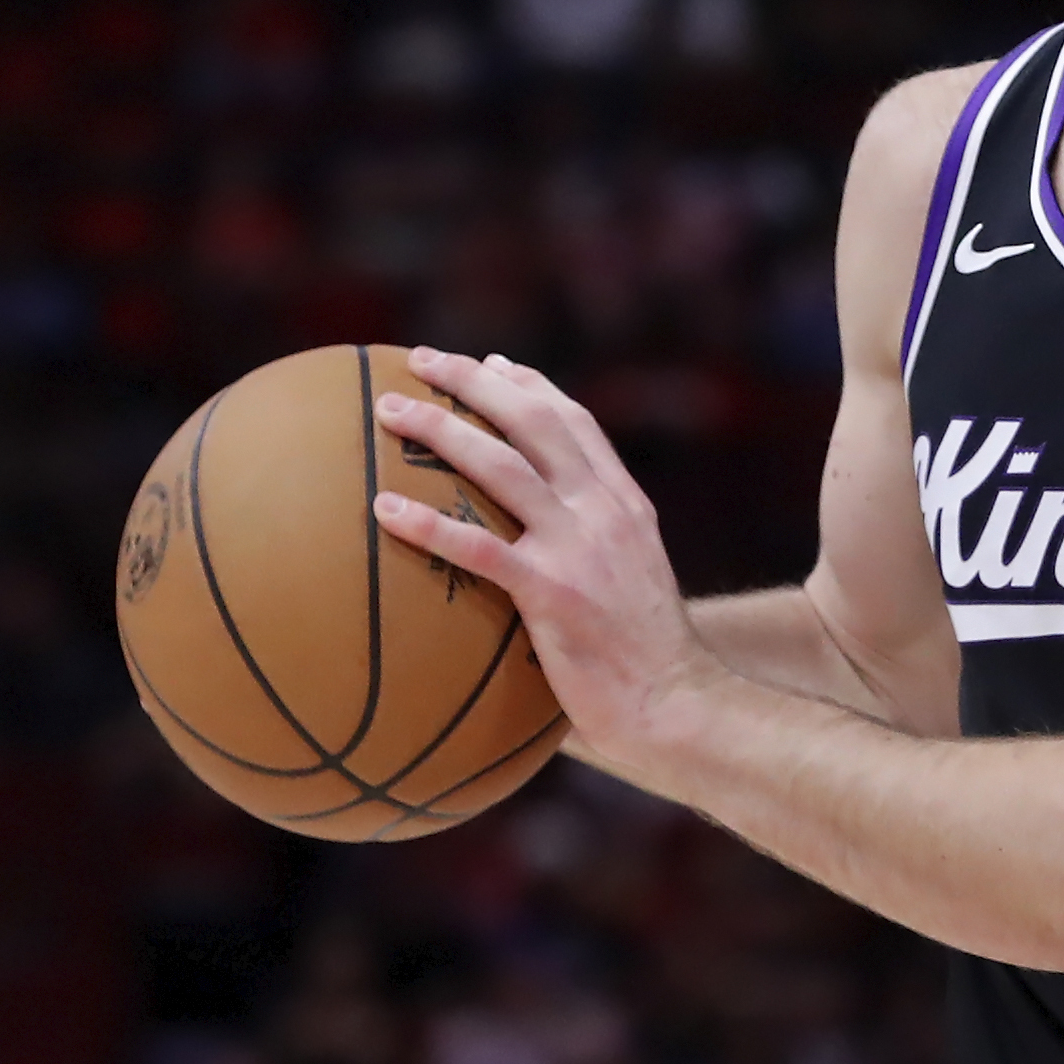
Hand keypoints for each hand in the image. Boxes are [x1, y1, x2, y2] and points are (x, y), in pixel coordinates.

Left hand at [370, 349, 717, 765]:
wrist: (679, 703)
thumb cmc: (650, 662)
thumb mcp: (635, 583)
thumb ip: (597, 551)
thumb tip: (542, 554)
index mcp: (625, 505)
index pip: (577, 423)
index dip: (531, 386)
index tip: (492, 363)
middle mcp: (605, 512)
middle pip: (534, 421)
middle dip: (474, 381)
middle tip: (422, 360)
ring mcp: (580, 547)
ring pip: (501, 465)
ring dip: (441, 428)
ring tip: (389, 410)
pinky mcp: (553, 591)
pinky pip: (478, 547)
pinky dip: (428, 523)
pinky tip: (384, 509)